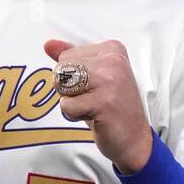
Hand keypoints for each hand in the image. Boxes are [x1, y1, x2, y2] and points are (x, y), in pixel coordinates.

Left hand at [44, 39, 153, 174]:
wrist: (135, 138)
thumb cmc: (112, 108)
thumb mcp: (93, 78)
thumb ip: (72, 58)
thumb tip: (48, 44)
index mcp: (112, 49)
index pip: (67, 55)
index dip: (72, 76)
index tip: (95, 87)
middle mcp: (113, 60)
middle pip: (62, 68)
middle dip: (69, 89)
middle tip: (92, 99)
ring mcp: (110, 80)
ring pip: (62, 84)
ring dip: (71, 101)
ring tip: (92, 107)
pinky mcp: (103, 101)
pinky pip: (66, 105)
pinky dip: (74, 116)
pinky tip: (95, 117)